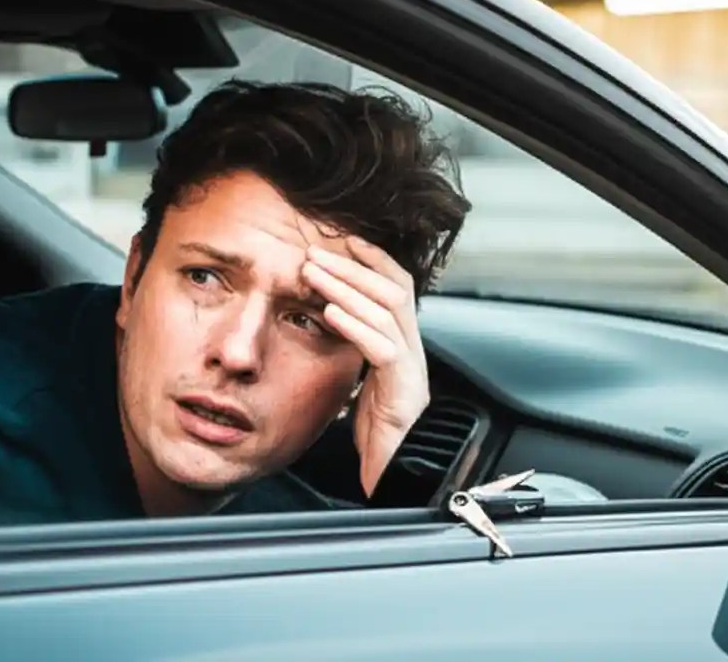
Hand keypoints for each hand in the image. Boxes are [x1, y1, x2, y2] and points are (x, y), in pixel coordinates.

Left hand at [302, 237, 427, 496]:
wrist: (396, 486)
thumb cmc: (375, 442)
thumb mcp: (359, 388)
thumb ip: (353, 354)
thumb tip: (327, 322)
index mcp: (404, 350)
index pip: (397, 289)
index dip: (374, 261)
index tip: (343, 240)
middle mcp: (413, 355)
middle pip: (394, 291)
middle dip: (354, 266)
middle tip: (316, 250)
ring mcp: (412, 374)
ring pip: (389, 313)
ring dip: (347, 287)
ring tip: (314, 272)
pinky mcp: (404, 398)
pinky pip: (384, 351)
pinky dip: (356, 326)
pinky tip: (330, 313)